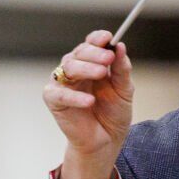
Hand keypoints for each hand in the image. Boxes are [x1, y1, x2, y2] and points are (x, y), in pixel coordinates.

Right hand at [45, 30, 132, 178]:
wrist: (106, 141)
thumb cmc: (113, 114)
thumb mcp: (124, 90)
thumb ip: (122, 70)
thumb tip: (120, 47)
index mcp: (91, 63)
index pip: (91, 44)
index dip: (97, 39)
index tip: (108, 37)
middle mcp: (75, 69)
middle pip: (79, 52)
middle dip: (94, 53)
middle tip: (108, 57)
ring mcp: (63, 83)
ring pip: (69, 67)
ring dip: (85, 68)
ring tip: (101, 74)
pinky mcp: (54, 100)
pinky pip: (60, 93)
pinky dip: (74, 96)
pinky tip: (89, 101)